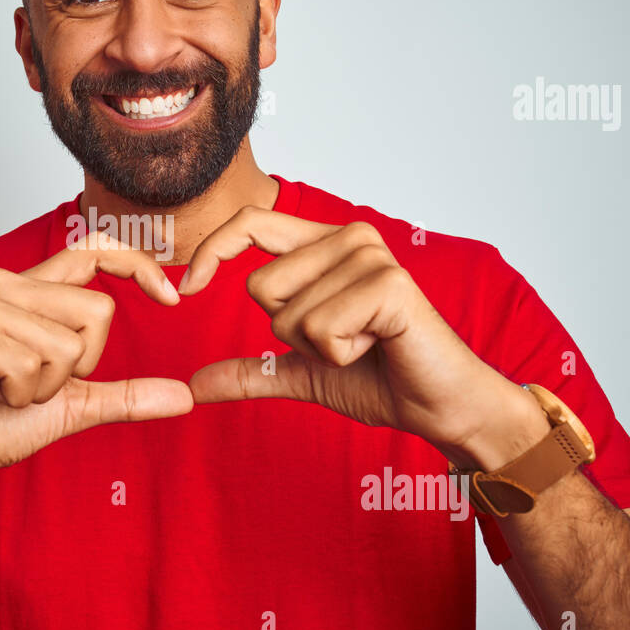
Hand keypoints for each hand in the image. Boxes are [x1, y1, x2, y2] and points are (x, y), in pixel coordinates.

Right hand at [0, 232, 193, 499]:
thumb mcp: (75, 406)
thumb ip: (126, 396)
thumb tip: (186, 397)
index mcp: (32, 289)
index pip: (93, 249)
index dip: (137, 265)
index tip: (172, 298)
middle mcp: (4, 284)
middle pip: (97, 313)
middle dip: (76, 369)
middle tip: (28, 384)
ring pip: (63, 346)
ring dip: (41, 389)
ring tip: (2, 389)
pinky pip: (27, 365)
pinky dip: (16, 396)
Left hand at [179, 207, 539, 469]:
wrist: (441, 408)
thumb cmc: (382, 379)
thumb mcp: (304, 374)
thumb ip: (251, 371)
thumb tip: (194, 384)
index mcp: (326, 245)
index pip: (252, 222)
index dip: (212, 251)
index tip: (188, 289)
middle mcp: (348, 238)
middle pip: (259, 285)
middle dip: (289, 334)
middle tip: (343, 342)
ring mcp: (370, 257)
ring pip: (287, 312)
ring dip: (318, 349)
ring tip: (364, 346)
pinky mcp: (388, 285)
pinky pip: (319, 328)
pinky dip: (339, 355)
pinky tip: (378, 349)